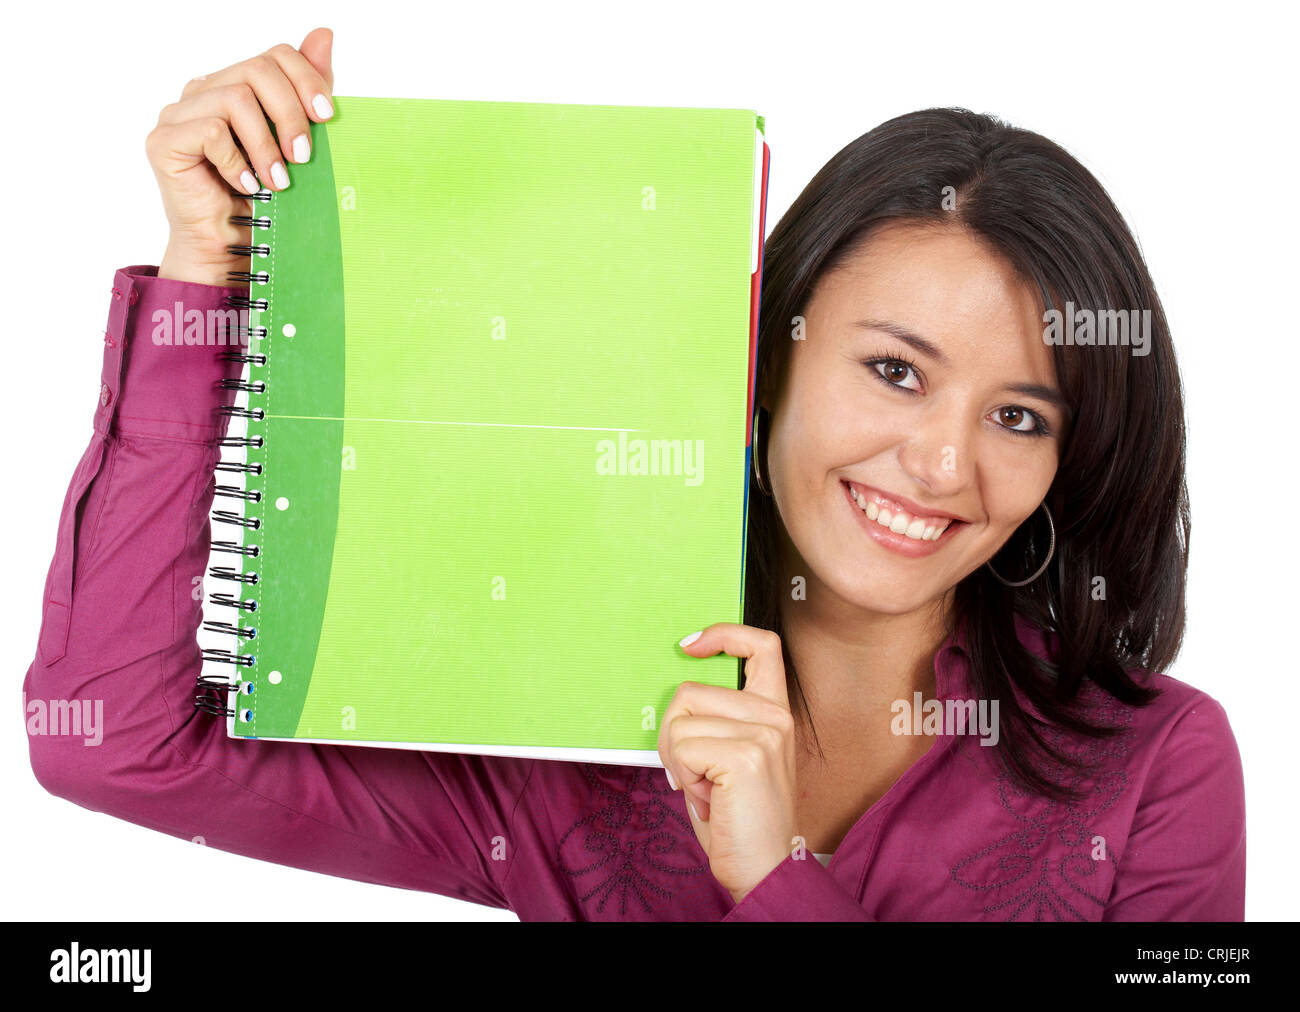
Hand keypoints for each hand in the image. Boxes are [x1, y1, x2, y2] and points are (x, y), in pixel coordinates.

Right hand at [147, 28, 334, 285]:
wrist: (230, 248)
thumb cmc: (264, 199)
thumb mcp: (295, 143)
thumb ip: (304, 93)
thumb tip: (324, 33)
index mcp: (235, 86)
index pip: (274, 56)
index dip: (305, 79)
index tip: (328, 116)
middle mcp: (204, 91)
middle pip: (257, 70)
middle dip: (290, 114)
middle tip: (304, 157)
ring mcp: (179, 113)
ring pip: (236, 98)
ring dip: (265, 145)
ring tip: (277, 182)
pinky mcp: (163, 140)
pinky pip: (210, 131)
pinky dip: (236, 161)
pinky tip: (245, 186)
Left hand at [658, 623, 798, 903]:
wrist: (763, 869)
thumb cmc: (738, 819)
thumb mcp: (727, 758)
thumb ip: (714, 721)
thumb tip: (676, 696)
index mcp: (775, 713)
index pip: (762, 646)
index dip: (723, 634)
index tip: (689, 646)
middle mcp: (776, 716)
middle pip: (690, 691)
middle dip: (673, 735)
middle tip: (694, 775)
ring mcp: (765, 732)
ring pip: (681, 719)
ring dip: (678, 760)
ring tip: (706, 789)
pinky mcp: (747, 754)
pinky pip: (683, 746)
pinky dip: (683, 776)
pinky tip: (708, 798)